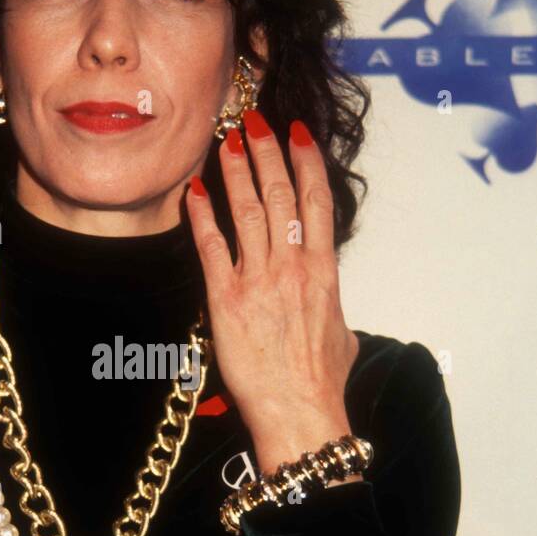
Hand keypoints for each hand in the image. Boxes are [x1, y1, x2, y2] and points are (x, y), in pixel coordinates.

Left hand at [185, 110, 361, 478]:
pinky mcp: (227, 301)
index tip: (296, 133)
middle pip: (280, 194)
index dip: (306, 161)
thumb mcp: (342, 335)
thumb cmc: (323, 384)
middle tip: (252, 120)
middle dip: (265, 151)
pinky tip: (193, 192)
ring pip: (247, 210)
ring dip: (234, 171)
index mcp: (324, 272)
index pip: (316, 201)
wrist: (301, 415)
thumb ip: (333, 306)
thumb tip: (330, 302)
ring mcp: (259, 281)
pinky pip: (211, 247)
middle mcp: (293, 268)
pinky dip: (202, 216)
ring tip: (224, 140)